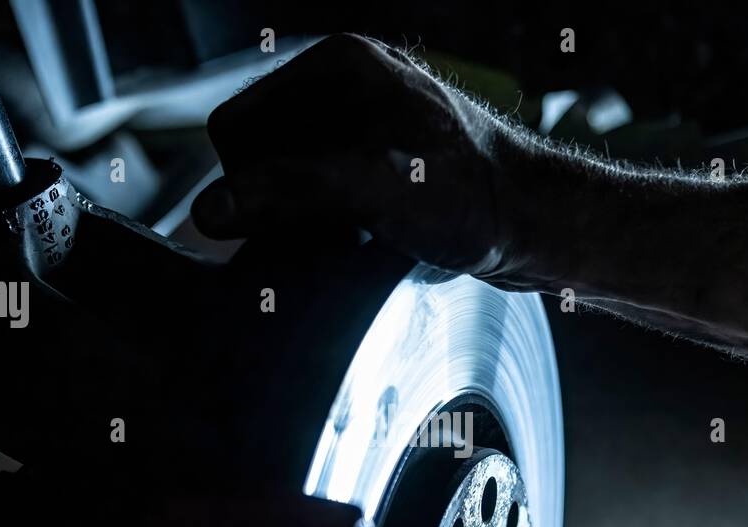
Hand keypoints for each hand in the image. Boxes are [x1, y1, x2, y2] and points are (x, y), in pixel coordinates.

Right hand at [192, 34, 513, 275]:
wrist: (539, 225)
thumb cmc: (474, 202)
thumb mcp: (377, 192)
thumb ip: (292, 191)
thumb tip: (209, 211)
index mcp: (341, 65)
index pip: (235, 129)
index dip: (249, 186)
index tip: (290, 225)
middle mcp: (348, 83)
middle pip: (256, 154)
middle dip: (276, 200)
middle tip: (328, 235)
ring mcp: (362, 120)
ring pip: (284, 176)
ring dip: (299, 216)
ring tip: (348, 239)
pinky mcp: (376, 156)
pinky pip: (315, 189)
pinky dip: (322, 221)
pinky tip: (358, 240)